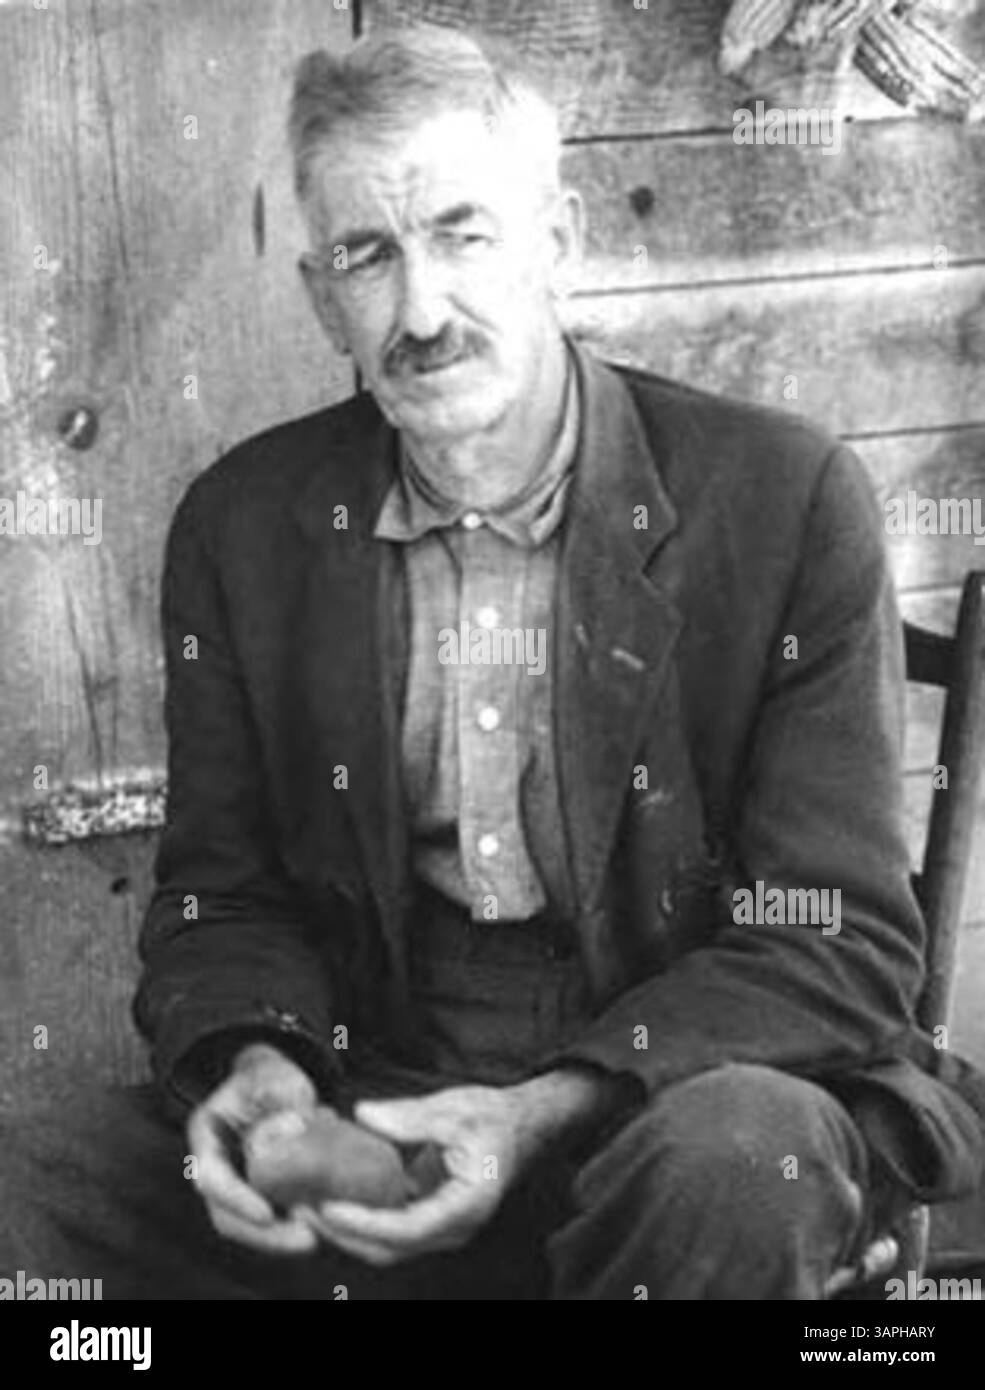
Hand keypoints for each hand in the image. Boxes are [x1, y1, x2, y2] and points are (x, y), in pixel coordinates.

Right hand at [186, 1042, 320, 1254]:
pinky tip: (323, 1227)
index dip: (237, 1200)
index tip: (268, 1214)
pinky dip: (292, 1228)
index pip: (210, 1177)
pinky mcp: (257, 1196)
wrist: (272, 1085)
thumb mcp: (271, 1073)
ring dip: (279, 1239)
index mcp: (205, 1134)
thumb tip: (298, 1123)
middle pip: (225, 1215)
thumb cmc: (268, 1076)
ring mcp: (234, 1185)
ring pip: (247, 1226)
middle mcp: (214, 1167)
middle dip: (263, 1235)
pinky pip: (269, 1221)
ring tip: (316, 1238)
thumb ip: (280, 1094)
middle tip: (307, 1240)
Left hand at [294, 1083, 527, 1266]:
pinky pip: (389, 1229)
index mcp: (466, 1205)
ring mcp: (440, 1227)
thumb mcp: (455, 1110)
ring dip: (346, 1230)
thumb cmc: (493, 1119)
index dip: (364, 1224)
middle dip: (342, 1234)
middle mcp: (453, 1227)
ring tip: (306, 1205)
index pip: (407, 1229)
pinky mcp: (428, 1217)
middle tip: (301, 1209)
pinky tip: (332, 1196)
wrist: (520, 1127)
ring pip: (386, 1245)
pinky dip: (360, 1218)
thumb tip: (363, 1115)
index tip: (328, 1209)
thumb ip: (410, 1117)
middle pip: (389, 1249)